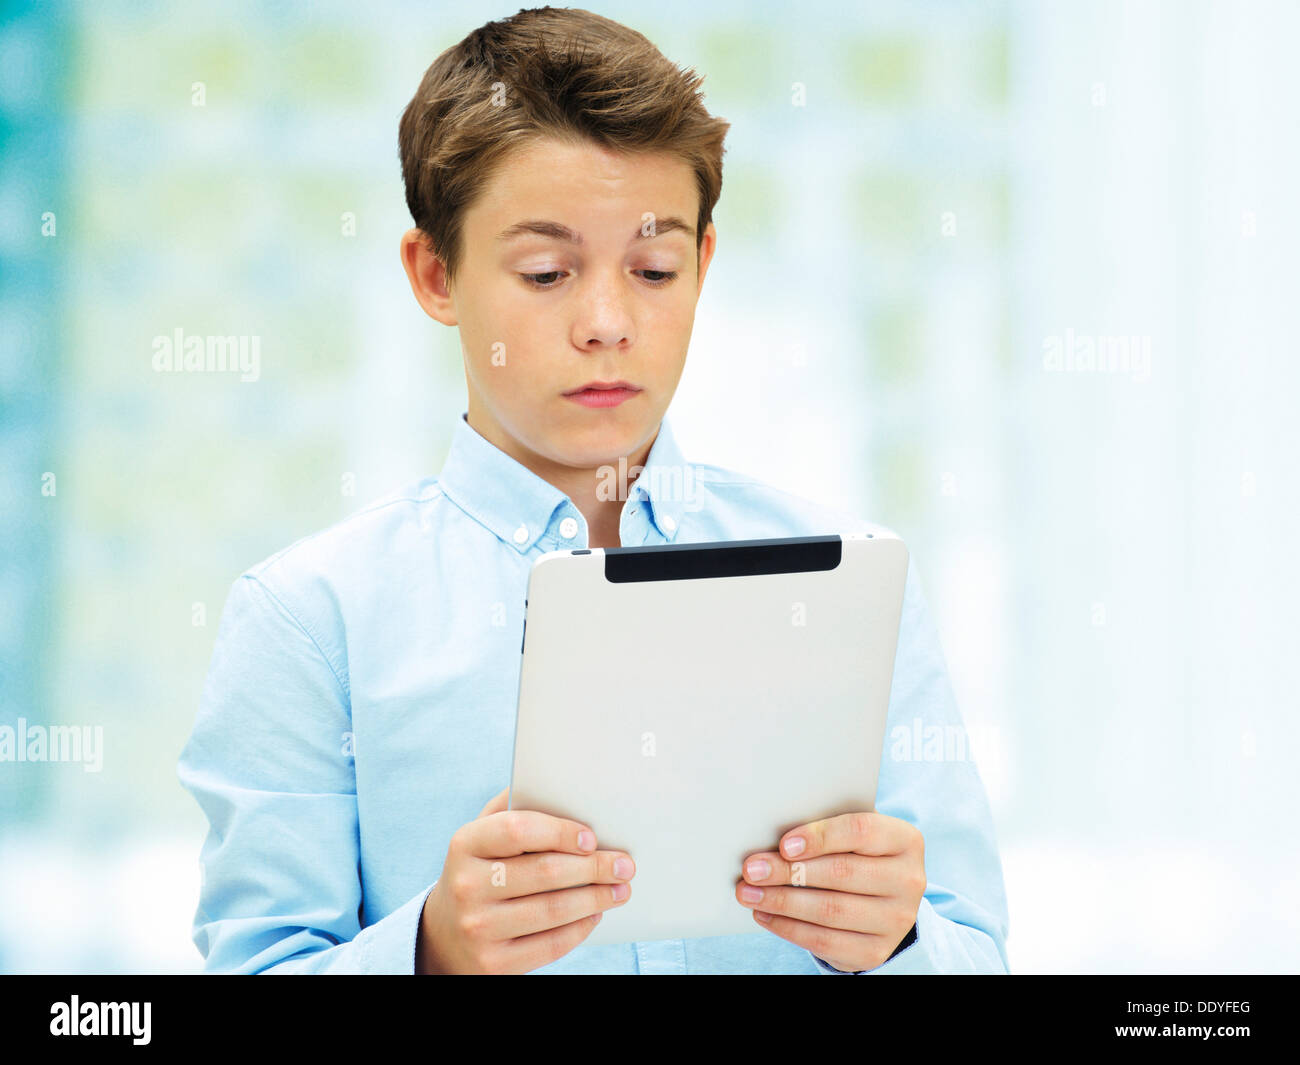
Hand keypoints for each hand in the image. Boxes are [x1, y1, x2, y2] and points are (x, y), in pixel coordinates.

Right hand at [417, 788, 634, 973]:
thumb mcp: (484, 834)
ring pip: (553, 910)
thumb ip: (515, 805)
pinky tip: (595, 914)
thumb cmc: (481, 870)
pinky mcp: (493, 962)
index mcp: (466, 843)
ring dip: (596, 899)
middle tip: (624, 865)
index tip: (591, 838)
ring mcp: (478, 927)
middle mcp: (467, 885)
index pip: (518, 829)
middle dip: (593, 868)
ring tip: (620, 890)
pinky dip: (580, 928)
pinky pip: (550, 944)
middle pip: (544, 872)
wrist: (445, 934)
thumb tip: (560, 783)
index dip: (560, 832)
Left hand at [735, 811, 924, 972]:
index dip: (820, 837)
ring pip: (831, 910)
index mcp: (904, 840)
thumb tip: (772, 837)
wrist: (883, 901)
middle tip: (751, 869)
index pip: (861, 831)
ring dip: (782, 901)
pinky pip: (825, 941)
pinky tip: (764, 915)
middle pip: (842, 873)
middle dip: (789, 871)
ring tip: (749, 893)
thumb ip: (824, 828)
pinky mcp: (875, 950)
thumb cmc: (855, 853)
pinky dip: (788, 928)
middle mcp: (908, 881)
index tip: (783, 845)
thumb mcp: (851, 834)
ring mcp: (896, 920)